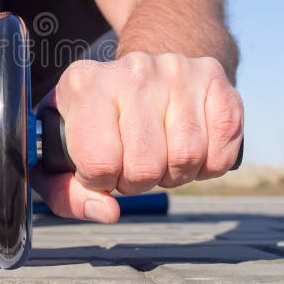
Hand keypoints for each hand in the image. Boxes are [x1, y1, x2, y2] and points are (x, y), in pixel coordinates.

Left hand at [31, 52, 243, 222]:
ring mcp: (175, 70)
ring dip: (173, 174)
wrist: (140, 72)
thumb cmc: (97, 118)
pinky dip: (208, 166)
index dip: (100, 182)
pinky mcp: (212, 77)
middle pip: (144, 165)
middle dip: (137, 181)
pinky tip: (188, 149)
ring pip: (186, 157)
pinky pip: (221, 148)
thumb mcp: (62, 149)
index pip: (98, 162)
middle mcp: (131, 70)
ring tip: (158, 155)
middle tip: (131, 165)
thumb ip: (66, 193)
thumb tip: (106, 212)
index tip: (100, 169)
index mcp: (83, 84)